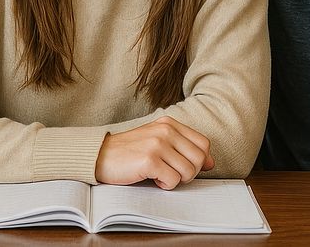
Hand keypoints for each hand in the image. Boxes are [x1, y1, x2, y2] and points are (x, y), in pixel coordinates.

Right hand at [95, 116, 214, 189]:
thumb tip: (210, 162)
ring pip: (188, 171)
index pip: (203, 143)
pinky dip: (165, 185)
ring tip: (160, 176)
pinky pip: (173, 180)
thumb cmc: (129, 152)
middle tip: (172, 175)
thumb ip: (183, 148)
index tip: (189, 168)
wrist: (100, 156)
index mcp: (169, 124)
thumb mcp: (157, 142)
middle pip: (199, 159)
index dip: (201, 160)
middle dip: (189, 173)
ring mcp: (157, 144)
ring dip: (176, 180)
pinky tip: (153, 179)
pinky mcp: (149, 160)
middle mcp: (166, 130)